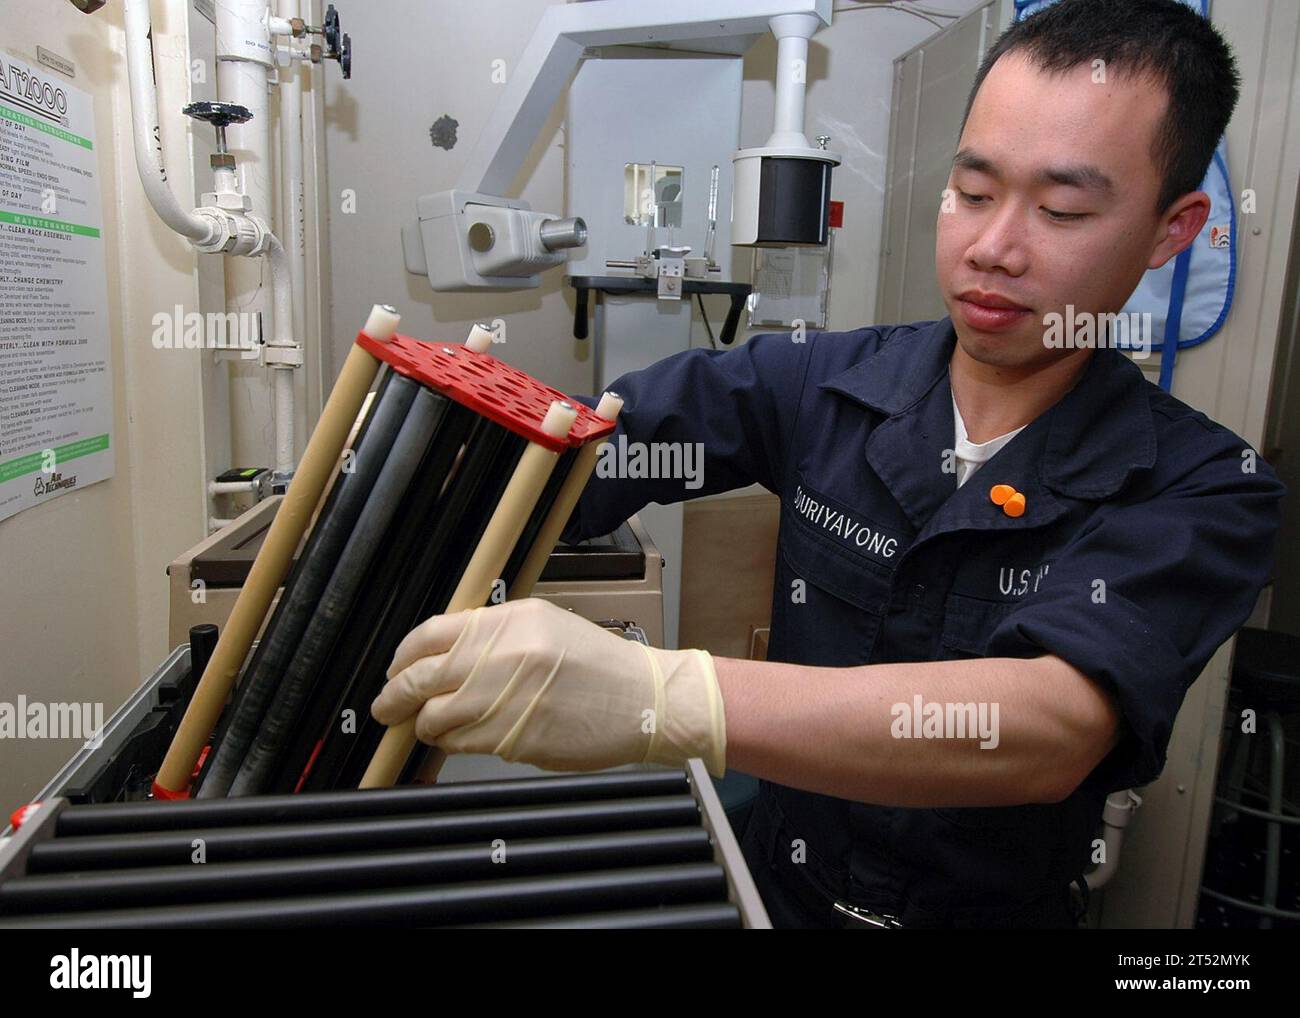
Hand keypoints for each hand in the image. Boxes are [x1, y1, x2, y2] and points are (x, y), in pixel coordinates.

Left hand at [371, 598, 725, 775]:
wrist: (642, 699)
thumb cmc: (597, 663)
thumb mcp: (543, 625)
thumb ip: (490, 633)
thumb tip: (439, 655)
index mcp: (506, 621)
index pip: (429, 635)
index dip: (401, 657)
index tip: (394, 670)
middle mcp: (499, 657)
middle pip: (419, 679)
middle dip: (393, 698)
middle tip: (385, 708)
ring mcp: (504, 700)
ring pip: (436, 718)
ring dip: (427, 726)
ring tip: (434, 725)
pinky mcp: (512, 739)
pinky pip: (463, 745)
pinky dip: (456, 744)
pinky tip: (468, 737)